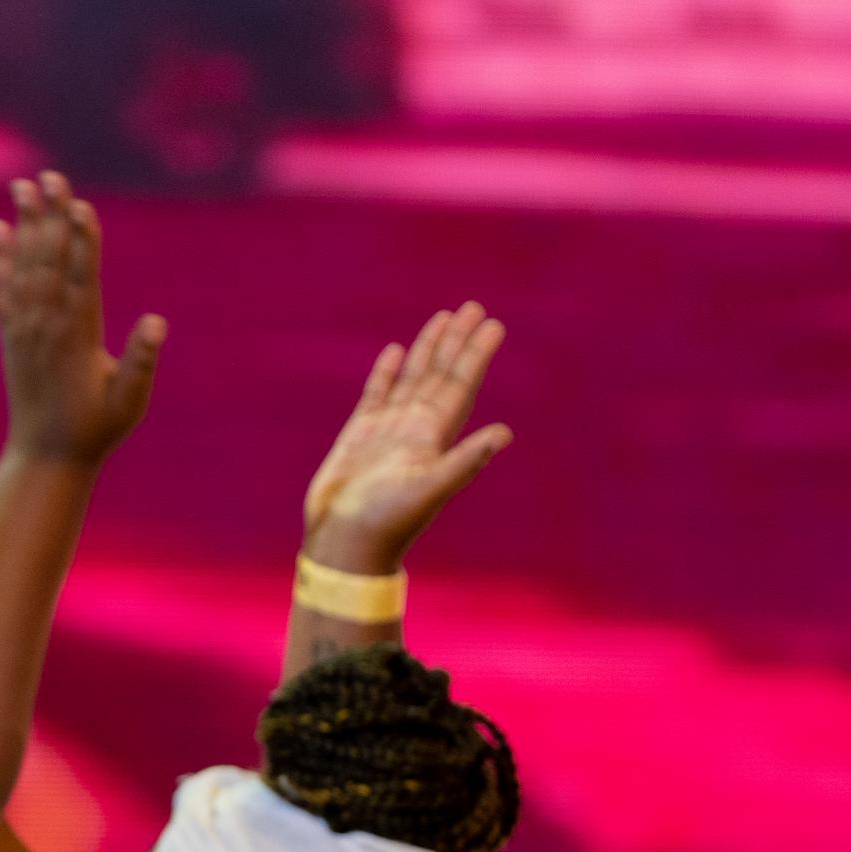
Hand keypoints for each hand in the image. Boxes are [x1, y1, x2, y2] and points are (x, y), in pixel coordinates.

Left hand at [0, 172, 164, 466]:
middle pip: (49, 260)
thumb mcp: (129, 401)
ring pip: (24, 267)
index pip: (81, 278)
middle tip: (48, 175)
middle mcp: (47, 326)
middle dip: (50, 216)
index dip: (81, 240)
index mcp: (78, 337)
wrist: (45, 455)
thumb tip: (157, 323)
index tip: (78, 204)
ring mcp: (25, 329)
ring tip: (22, 185)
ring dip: (24, 224)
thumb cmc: (97, 429)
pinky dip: (0, 257)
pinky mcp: (11, 335)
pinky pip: (3, 288)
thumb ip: (141, 362)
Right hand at [302, 303, 510, 575]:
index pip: (461, 386)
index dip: (475, 355)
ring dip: (428, 350)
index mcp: (435, 437)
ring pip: (412, 378)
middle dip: (456, 342)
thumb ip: (465, 460)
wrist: (344, 544)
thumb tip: (506, 434)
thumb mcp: (429, 489)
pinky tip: (396, 352)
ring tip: (442, 318)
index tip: (492, 325)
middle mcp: (416, 429)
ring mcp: (387, 430)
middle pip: (441, 374)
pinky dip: (387, 373)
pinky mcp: (359, 435)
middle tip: (473, 307)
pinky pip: (377, 394)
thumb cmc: (387, 522)